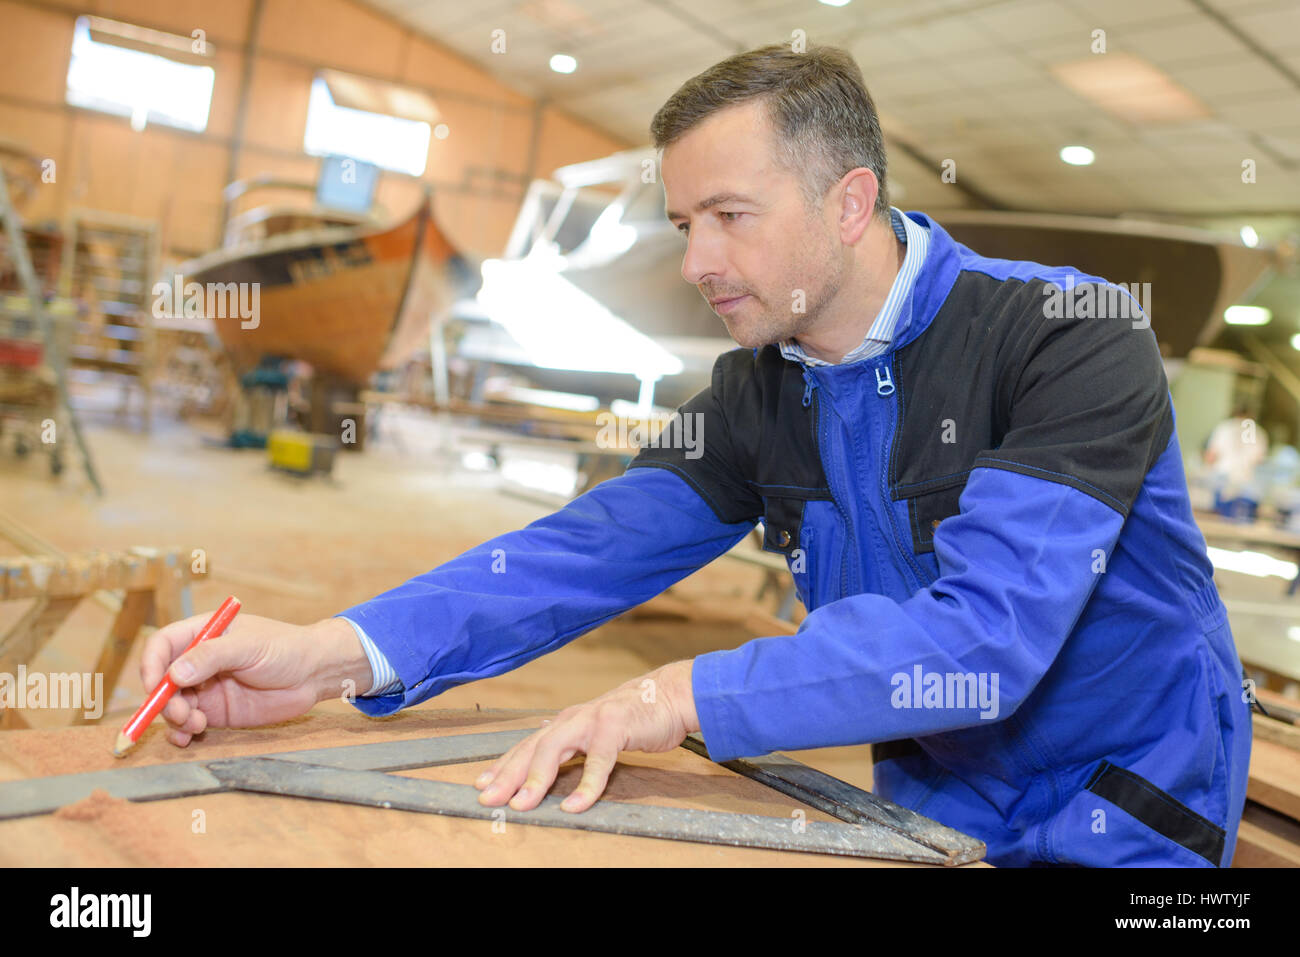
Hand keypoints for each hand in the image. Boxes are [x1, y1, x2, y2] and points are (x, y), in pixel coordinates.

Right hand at [139, 612, 372, 746]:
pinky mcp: (216, 712)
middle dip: (163, 699)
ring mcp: (206, 688)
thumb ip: (211, 657)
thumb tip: (174, 674)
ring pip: (172, 705)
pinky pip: (188, 723)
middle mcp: (199, 662)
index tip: (153, 686)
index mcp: (203, 634)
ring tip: (195, 725)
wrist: (314, 674)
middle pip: (162, 680)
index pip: (162, 646)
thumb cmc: (285, 648)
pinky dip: (181, 732)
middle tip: (180, 712)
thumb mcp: (248, 646)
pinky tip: (188, 738)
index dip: (151, 665)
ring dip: (174, 718)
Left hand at [474, 660, 698, 812]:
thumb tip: (545, 754)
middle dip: (508, 774)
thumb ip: (573, 743)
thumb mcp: (597, 731)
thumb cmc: (634, 717)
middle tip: (488, 798)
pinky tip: (575, 805)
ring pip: (556, 749)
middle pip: (533, 748)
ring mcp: (593, 721)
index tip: (482, 785)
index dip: (504, 765)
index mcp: (566, 722)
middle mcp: (572, 719)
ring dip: (537, 778)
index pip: (528, 746)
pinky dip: (586, 785)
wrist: (672, 694)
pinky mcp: (616, 728)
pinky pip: (599, 761)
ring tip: (523, 804)